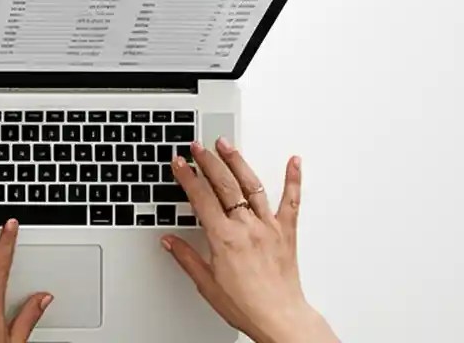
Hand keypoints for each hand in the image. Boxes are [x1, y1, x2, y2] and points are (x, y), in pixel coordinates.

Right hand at [162, 139, 337, 342]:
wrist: (280, 320)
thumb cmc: (246, 306)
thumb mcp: (206, 283)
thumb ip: (187, 258)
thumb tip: (169, 242)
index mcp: (224, 238)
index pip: (200, 198)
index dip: (187, 177)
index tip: (179, 163)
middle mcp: (247, 227)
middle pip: (224, 184)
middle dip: (208, 161)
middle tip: (197, 147)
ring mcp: (268, 227)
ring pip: (252, 185)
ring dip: (238, 162)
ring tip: (227, 145)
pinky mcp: (286, 232)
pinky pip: (291, 202)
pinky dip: (293, 180)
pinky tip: (293, 162)